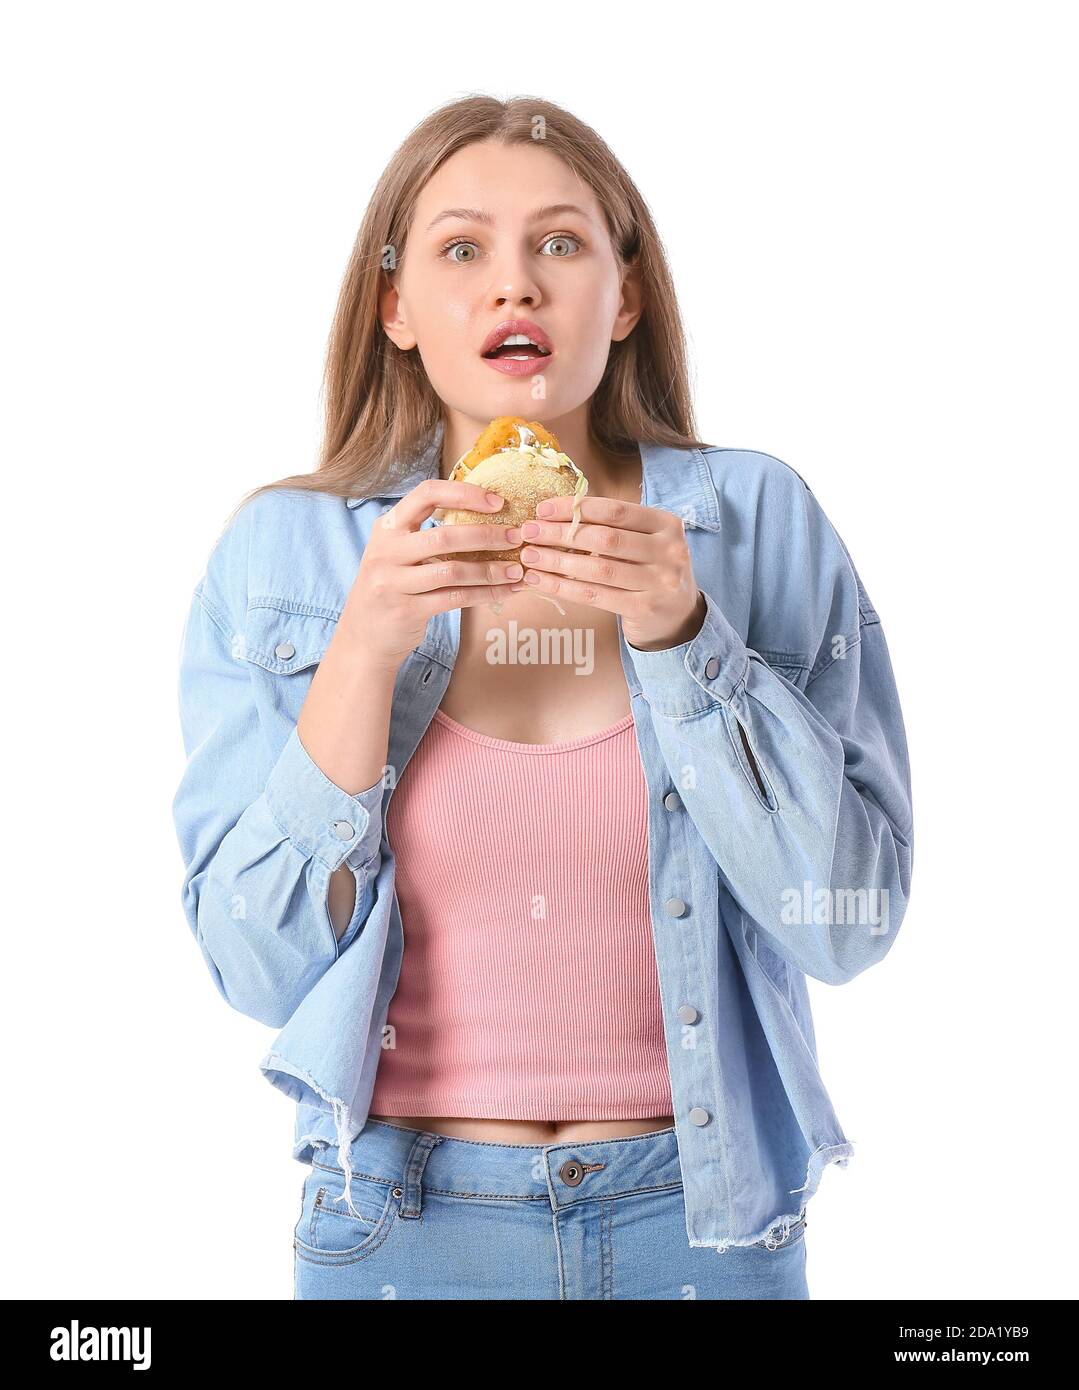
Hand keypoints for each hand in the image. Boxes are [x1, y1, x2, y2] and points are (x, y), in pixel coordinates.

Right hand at [337, 478, 524, 671]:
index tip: (497, 501)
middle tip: (517, 536)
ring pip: (452, 570)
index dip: (464, 493)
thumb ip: (428, 535)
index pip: (427, 494)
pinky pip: (454, 599)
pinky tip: (506, 592)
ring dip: (491, 570)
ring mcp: (393, 582)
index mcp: (388, 527)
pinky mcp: (406, 610)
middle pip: (444, 536)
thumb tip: (487, 518)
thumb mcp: (399, 554)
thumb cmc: (393, 588)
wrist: (363, 637)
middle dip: (487, 535)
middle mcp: (386, 551)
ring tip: (518, 570)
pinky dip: (485, 595)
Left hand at [513, 493, 705, 650]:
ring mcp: (660, 581)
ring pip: (598, 568)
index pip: (615, 510)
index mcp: (666, 524)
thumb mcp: (645, 541)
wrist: (680, 616)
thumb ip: (614, 527)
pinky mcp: (644, 608)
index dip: (576, 508)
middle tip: (528, 532)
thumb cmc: (652, 571)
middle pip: (604, 538)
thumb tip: (556, 514)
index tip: (543, 509)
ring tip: (529, 556)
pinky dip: (564, 587)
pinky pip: (595, 595)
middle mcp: (669, 551)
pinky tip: (541, 581)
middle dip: (561, 534)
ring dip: (557, 561)